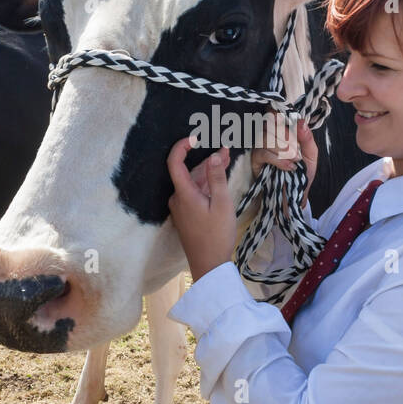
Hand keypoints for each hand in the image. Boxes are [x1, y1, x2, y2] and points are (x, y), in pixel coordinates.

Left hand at [167, 138, 236, 279]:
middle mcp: (177, 198)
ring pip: (193, 183)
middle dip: (206, 160)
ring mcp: (180, 208)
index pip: (174, 162)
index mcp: (183, 194)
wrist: (209, 265)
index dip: (182, 146)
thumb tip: (213, 155)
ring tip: (227, 161)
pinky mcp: (186, 216)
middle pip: (188, 172)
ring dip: (208, 173)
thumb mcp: (222, 204)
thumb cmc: (217, 235)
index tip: (197, 138)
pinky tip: (219, 182)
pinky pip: (194, 194)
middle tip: (227, 151)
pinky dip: (206, 186)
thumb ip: (216, 178)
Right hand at [251, 118, 317, 208]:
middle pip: (270, 122)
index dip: (281, 113)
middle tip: (297, 150)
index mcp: (284, 130)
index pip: (277, 113)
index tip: (290, 122)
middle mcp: (271, 135)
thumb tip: (301, 121)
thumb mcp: (311, 156)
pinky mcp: (255, 160)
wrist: (295, 195)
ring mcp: (261, 146)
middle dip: (286, 135)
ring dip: (282, 148)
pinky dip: (277, 159)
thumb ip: (307, 138)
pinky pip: (262, 152)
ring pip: (265, 136)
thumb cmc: (302, 173)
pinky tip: (288, 166)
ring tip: (294, 160)